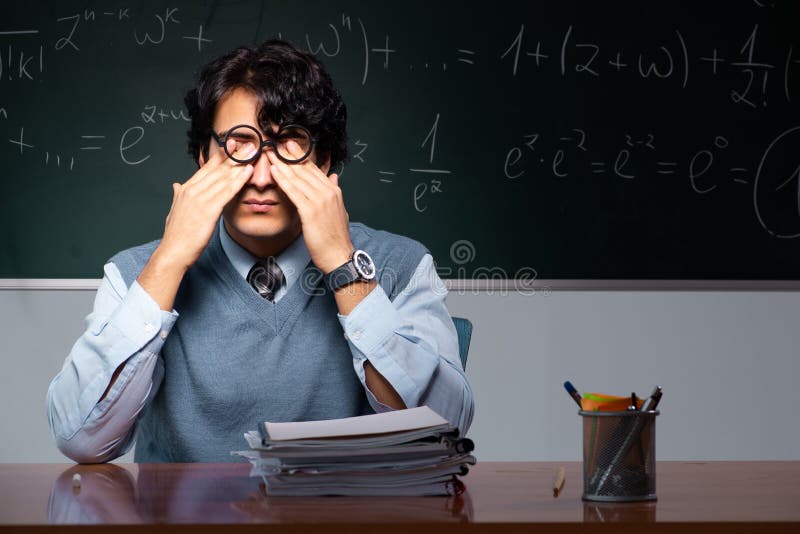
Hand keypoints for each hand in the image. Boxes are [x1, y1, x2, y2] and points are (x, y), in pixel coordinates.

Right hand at [156, 140, 255, 270]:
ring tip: (253, 153)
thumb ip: (178, 195)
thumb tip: (176, 185)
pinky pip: (227, 191)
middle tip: (249, 143)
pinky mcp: (209, 210)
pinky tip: (248, 172)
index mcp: (187, 188)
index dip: (222, 155)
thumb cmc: (177, 234)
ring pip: (224, 177)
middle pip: (218, 168)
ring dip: (240, 164)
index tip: (233, 145)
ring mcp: (200, 199)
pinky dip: (239, 180)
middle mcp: (193, 189)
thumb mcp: (176, 209)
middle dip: (234, 155)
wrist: (174, 251)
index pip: (207, 167)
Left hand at [267, 142, 352, 273]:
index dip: (300, 157)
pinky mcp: (310, 211)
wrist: (339, 255)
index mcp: (333, 191)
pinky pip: (294, 192)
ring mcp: (320, 201)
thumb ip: (334, 192)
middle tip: (275, 144)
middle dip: (289, 156)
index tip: (289, 146)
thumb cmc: (336, 237)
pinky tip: (274, 172)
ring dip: (282, 165)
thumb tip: (334, 177)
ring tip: (270, 154)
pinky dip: (283, 180)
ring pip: (298, 178)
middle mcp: (328, 192)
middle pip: (305, 170)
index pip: (314, 170)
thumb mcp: (339, 210)